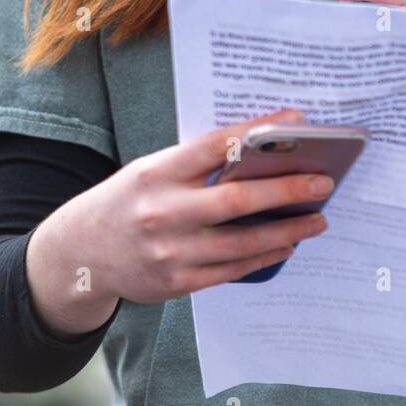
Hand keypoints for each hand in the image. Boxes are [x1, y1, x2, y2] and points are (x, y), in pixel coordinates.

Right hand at [25, 109, 332, 335]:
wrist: (81, 254)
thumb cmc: (130, 200)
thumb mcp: (153, 169)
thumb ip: (199, 163)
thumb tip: (262, 149)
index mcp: (156, 172)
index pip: (216, 146)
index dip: (260, 132)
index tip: (298, 122)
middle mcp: (163, 212)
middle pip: (236, 199)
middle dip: (286, 189)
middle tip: (324, 181)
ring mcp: (170, 252)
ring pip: (242, 241)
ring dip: (287, 229)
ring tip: (319, 218)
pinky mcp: (177, 283)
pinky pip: (232, 269)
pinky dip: (265, 254)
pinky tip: (288, 242)